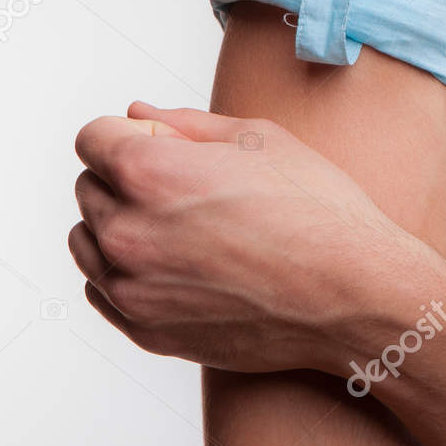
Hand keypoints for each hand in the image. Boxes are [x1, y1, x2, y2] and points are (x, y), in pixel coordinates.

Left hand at [69, 102, 443, 375]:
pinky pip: (105, 290)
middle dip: (128, 180)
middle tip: (194, 192)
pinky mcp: (145, 330)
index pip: (93, 138)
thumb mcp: (263, 141)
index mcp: (149, 173)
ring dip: (122, 227)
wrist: (356, 296)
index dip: (134, 135)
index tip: (170, 149)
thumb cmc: (321, 214)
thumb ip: (187, 123)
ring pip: (89, 241)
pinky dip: (129, 273)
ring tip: (186, 231)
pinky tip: (181, 265)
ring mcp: (133, 288)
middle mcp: (127, 231)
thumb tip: (138, 115)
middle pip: (89, 188)